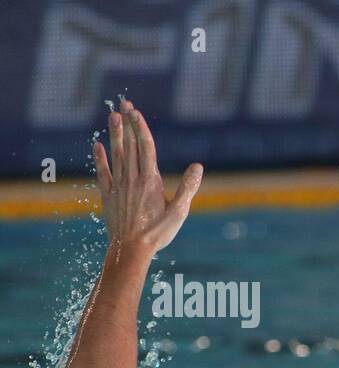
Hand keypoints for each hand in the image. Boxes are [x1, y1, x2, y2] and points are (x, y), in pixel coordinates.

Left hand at [93, 99, 202, 253]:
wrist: (131, 249)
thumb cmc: (158, 233)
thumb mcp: (179, 212)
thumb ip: (188, 187)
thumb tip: (198, 167)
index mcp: (151, 181)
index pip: (146, 147)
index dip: (140, 127)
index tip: (135, 111)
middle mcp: (133, 179)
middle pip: (130, 146)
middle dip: (127, 124)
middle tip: (124, 104)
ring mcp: (119, 186)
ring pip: (116, 155)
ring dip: (114, 135)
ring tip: (112, 116)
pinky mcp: (109, 195)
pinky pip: (103, 172)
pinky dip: (100, 157)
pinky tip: (97, 145)